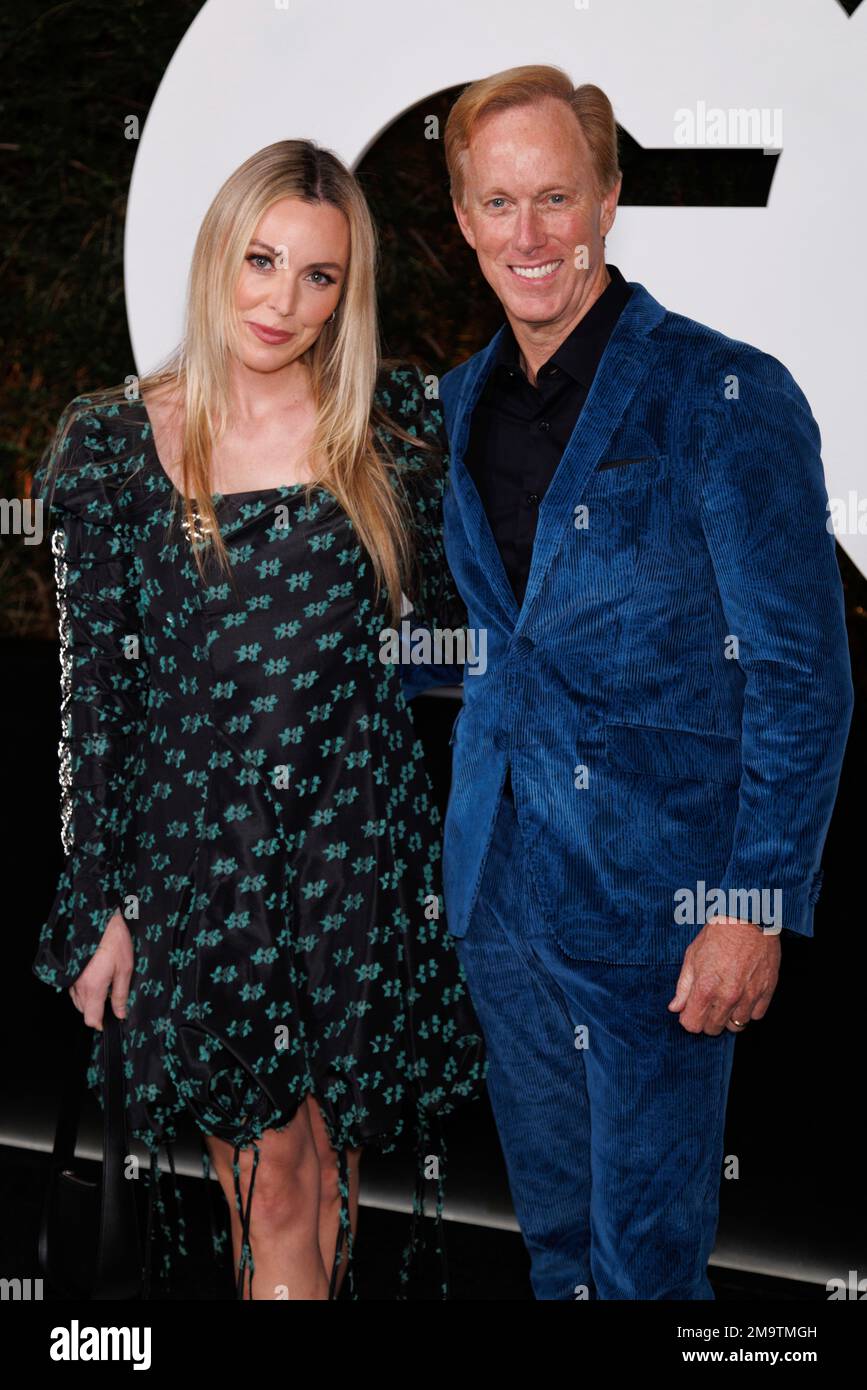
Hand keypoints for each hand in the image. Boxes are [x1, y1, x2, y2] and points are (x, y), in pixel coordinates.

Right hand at [69, 910, 133, 1029]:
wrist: (98, 919)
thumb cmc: (114, 941)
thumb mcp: (125, 969)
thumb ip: (121, 994)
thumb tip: (120, 1013)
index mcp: (93, 988)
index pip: (91, 1018)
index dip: (100, 1024)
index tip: (108, 1022)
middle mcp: (79, 985)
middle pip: (84, 1011)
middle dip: (96, 1011)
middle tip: (111, 1001)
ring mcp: (72, 977)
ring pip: (77, 1000)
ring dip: (89, 1000)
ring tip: (105, 988)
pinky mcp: (69, 969)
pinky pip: (74, 988)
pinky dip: (83, 990)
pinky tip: (95, 979)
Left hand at [667, 917, 780, 1035]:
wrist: (748, 918)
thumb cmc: (718, 934)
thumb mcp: (692, 956)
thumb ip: (683, 986)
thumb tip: (675, 1008)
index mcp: (705, 988)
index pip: (693, 1025)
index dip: (689, 1019)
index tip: (690, 1011)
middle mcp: (728, 996)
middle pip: (713, 1029)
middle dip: (707, 1020)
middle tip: (708, 1004)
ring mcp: (749, 996)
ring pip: (736, 1026)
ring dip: (729, 1017)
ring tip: (726, 1001)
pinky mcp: (767, 991)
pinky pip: (756, 1016)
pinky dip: (748, 1011)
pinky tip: (743, 997)